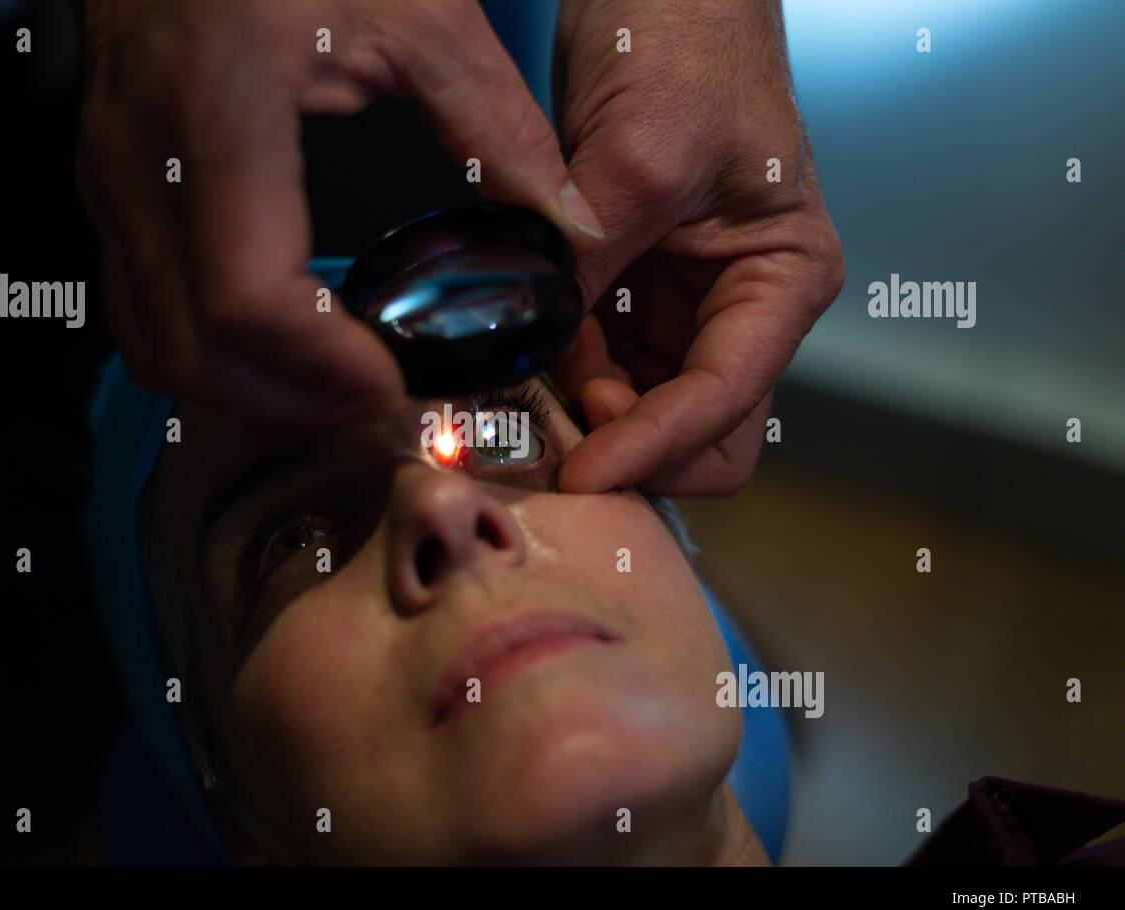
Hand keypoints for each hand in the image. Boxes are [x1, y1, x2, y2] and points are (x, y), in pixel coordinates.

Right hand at [76, 0, 604, 425]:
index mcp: (220, 111)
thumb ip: (497, 123)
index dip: (324, 369)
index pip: (247, 299)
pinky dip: (213, 353)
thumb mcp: (417, 9)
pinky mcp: (109, 184)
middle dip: (290, 404)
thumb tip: (569, 225)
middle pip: (192, 351)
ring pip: (155, 346)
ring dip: (247, 392)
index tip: (396, 385)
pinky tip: (285, 345)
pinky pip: (144, 309)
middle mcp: (142, 159)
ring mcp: (110, 176)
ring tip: (337, 389)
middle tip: (377, 406)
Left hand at [548, 0, 844, 494]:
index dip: (651, 446)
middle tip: (556, 431)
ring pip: (639, 408)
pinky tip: (522, 357)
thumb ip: (593, 258)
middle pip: (698, 434)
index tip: (582, 472)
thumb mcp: (644, 153)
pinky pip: (594, 361)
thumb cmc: (692, 42)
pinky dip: (558, 373)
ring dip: (583, 414)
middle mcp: (738, 307)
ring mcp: (679, 304)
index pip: (723, 401)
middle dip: (630, 445)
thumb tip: (534, 345)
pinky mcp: (628, 290)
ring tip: (525, 389)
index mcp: (782, 281)